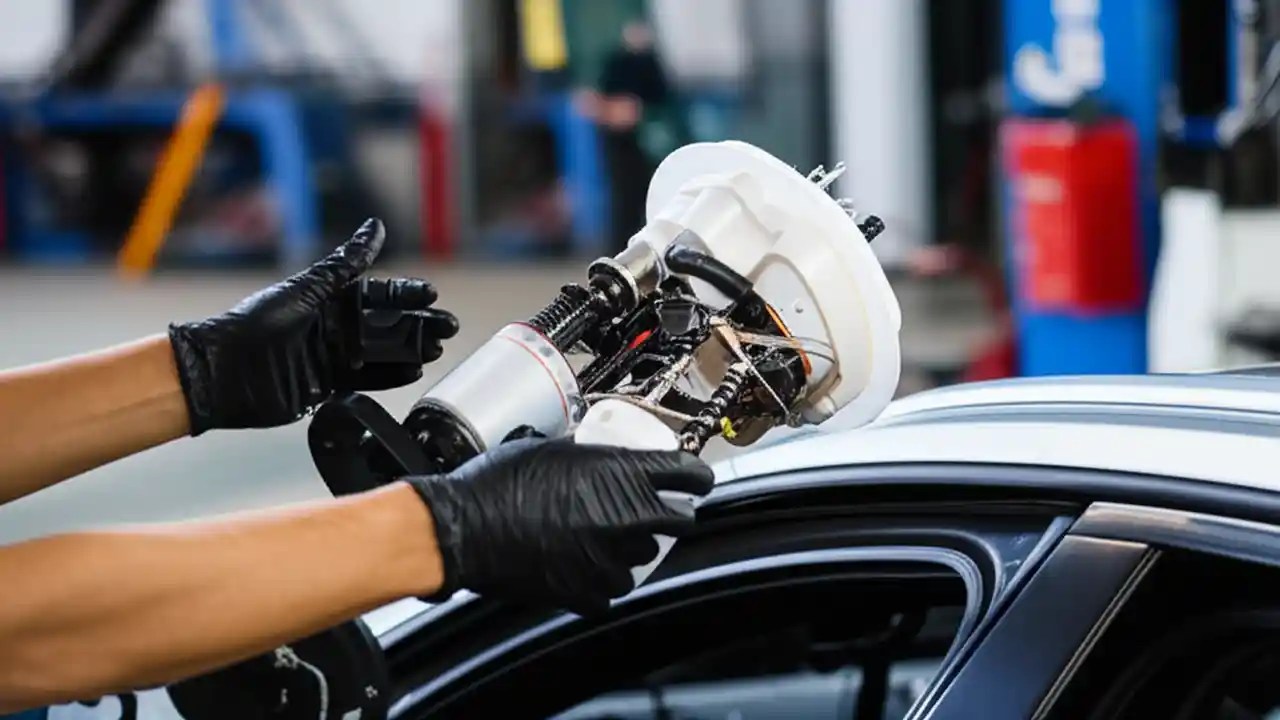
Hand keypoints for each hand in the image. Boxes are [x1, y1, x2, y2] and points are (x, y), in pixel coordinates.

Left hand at [169, 218, 458, 434]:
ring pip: (382, 352)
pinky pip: (367, 379)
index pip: (379, 293)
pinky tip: (413, 372)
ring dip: (410, 350)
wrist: (225, 371)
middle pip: (387, 324)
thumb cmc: (257, 321)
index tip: (431, 295)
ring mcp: (332, 356)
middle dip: (419, 325)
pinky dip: (390, 376)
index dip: (407, 294)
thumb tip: (375, 226)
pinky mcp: (327, 385)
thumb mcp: (308, 287)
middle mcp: (334, 325)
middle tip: (448, 327)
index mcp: (329, 297)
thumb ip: (347, 262)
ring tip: (435, 349)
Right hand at [407, 438, 714, 615]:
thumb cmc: (496, 484)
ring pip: (641, 561)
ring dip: (628, 552)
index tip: (697, 481)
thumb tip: (592, 452)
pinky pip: (609, 592)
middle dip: (669, 517)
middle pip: (678, 522)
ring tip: (600, 542)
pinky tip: (581, 569)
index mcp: (623, 473)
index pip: (690, 475)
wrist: (463, 529)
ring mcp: (609, 559)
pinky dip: (599, 582)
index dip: (698, 478)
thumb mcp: (549, 448)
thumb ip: (585, 454)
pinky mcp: (587, 592)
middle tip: (653, 513)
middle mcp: (627, 517)